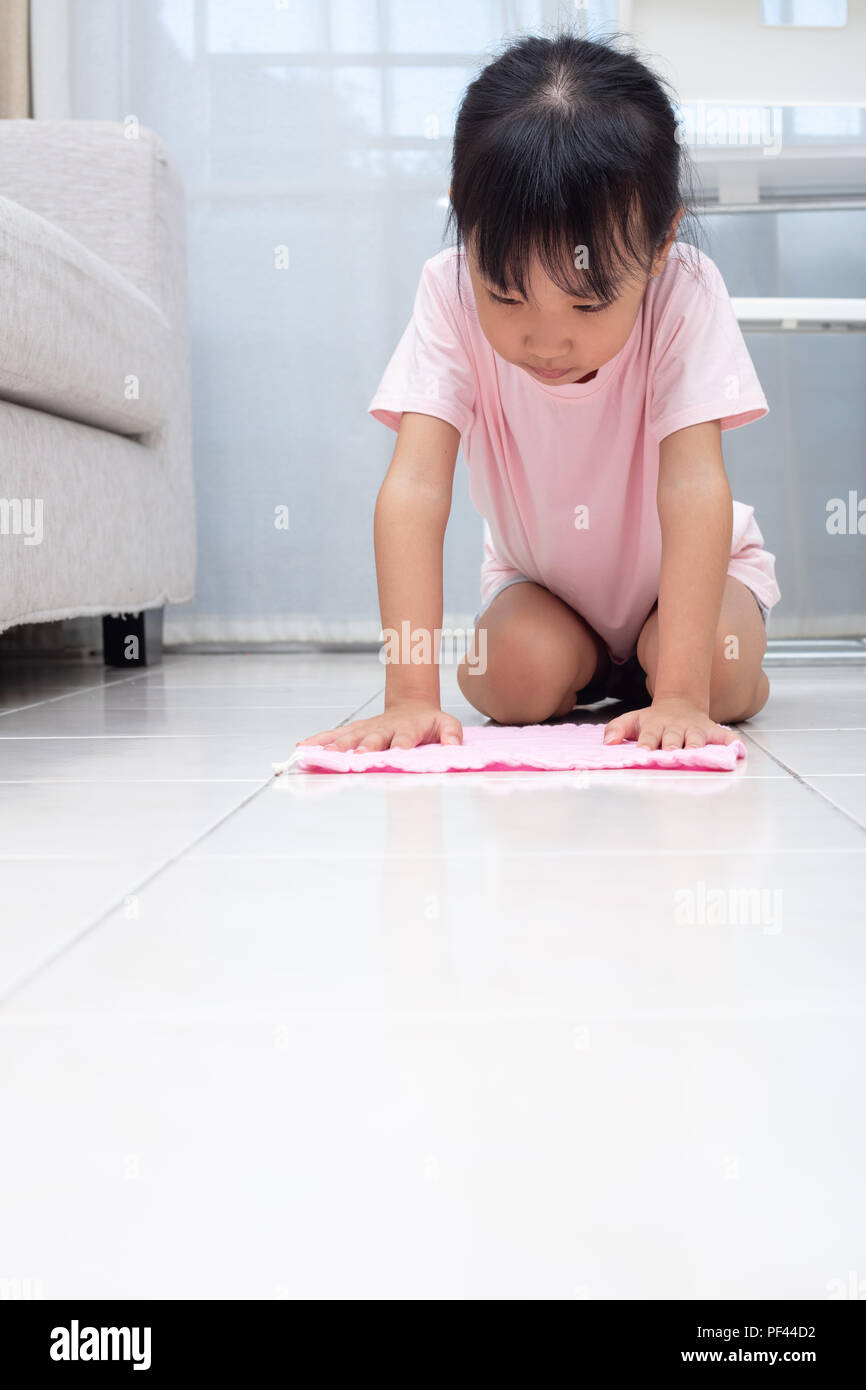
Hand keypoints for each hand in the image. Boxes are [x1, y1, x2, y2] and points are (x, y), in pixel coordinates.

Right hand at [296, 698, 462, 752]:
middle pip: (374, 737)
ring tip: (323, 753)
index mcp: (408, 729)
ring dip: (338, 745)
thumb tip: (453, 747)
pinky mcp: (354, 730)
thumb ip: (451, 734)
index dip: (401, 744)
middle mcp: (384, 728)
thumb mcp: (447, 724)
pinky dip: (319, 740)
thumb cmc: (429, 722)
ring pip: (350, 735)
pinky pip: (334, 734)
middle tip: (357, 755)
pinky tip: (303, 747)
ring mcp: (367, 729)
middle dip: (365, 746)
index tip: (396, 752)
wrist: (411, 706)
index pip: (405, 738)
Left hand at [603, 696, 738, 750]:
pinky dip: (731, 742)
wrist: (680, 704)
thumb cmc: (653, 720)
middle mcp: (676, 727)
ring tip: (696, 751)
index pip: (649, 734)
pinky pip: (725, 736)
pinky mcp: (713, 731)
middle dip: (672, 744)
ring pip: (697, 738)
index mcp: (656, 725)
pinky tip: (737, 749)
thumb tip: (608, 742)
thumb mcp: (632, 720)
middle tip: (670, 752)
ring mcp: (696, 729)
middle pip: (674, 737)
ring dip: (696, 744)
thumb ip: (617, 729)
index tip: (643, 751)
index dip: (646, 743)